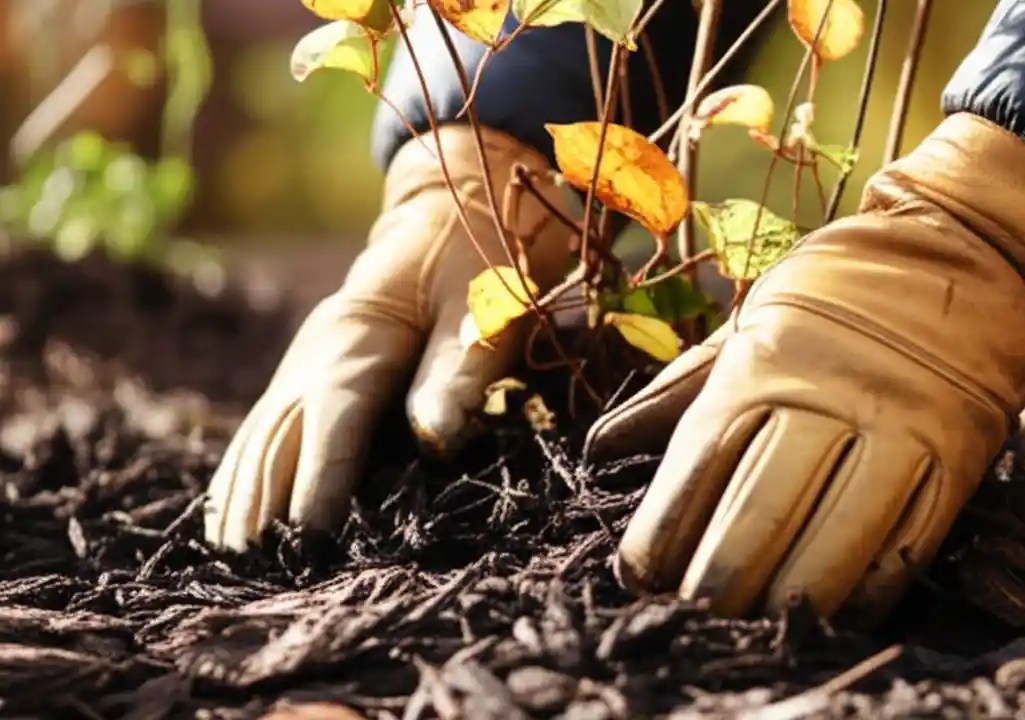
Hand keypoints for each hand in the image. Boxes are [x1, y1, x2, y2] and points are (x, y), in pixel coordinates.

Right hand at [205, 125, 573, 550]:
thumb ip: (460, 370)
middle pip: (281, 434)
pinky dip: (245, 469)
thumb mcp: (487, 303)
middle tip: (257, 571)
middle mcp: (320, 348)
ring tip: (232, 556)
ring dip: (245, 494)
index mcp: (360, 333)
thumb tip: (434, 441)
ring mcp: (308, 356)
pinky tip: (230, 510)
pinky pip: (267, 425)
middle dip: (267, 503)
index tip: (309, 541)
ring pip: (262, 433)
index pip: (334, 419)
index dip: (321, 481)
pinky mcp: (314, 366)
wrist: (453, 198)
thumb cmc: (481, 253)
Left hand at [585, 113, 1024, 623]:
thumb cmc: (833, 301)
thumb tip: (600, 447)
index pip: (698, 465)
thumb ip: (679, 393)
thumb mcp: (748, 327)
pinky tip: (838, 615)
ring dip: (792, 599)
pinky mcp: (956, 456)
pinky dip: (871, 590)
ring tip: (759, 628)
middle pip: (761, 513)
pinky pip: (909, 542)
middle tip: (696, 617)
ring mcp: (897, 429)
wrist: (958, 256)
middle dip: (720, 581)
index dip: (663, 531)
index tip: (640, 576)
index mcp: (762, 365)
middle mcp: (827, 398)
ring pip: (836, 541)